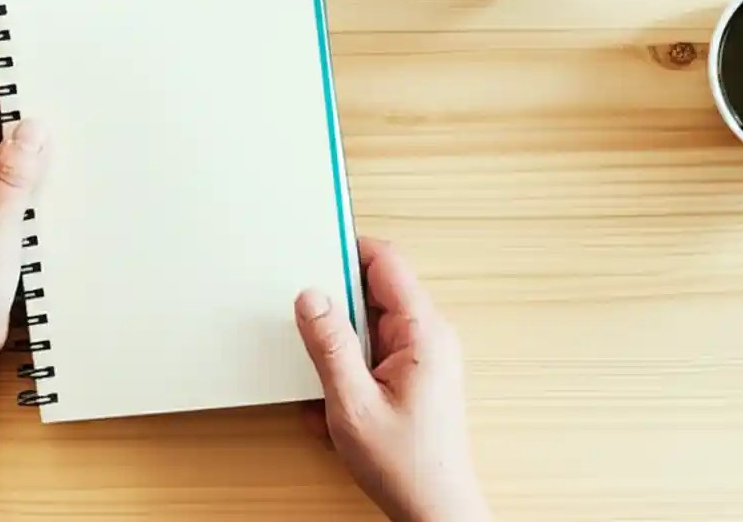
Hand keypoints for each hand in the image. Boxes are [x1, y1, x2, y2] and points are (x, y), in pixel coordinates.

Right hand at [295, 239, 488, 521]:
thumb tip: (310, 297)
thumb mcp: (352, 404)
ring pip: (370, 324)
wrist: (436, 510)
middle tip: (306, 325)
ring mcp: (424, 355)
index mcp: (423, 332)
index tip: (313, 247)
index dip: (348, 249)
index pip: (387, 262)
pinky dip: (349, 369)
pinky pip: (374, 352)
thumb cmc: (407, 466)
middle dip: (336, 305)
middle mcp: (430, 336)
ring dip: (340, 345)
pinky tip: (337, 404)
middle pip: (376, 289)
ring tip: (327, 382)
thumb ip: (329, 346)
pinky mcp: (415, 375)